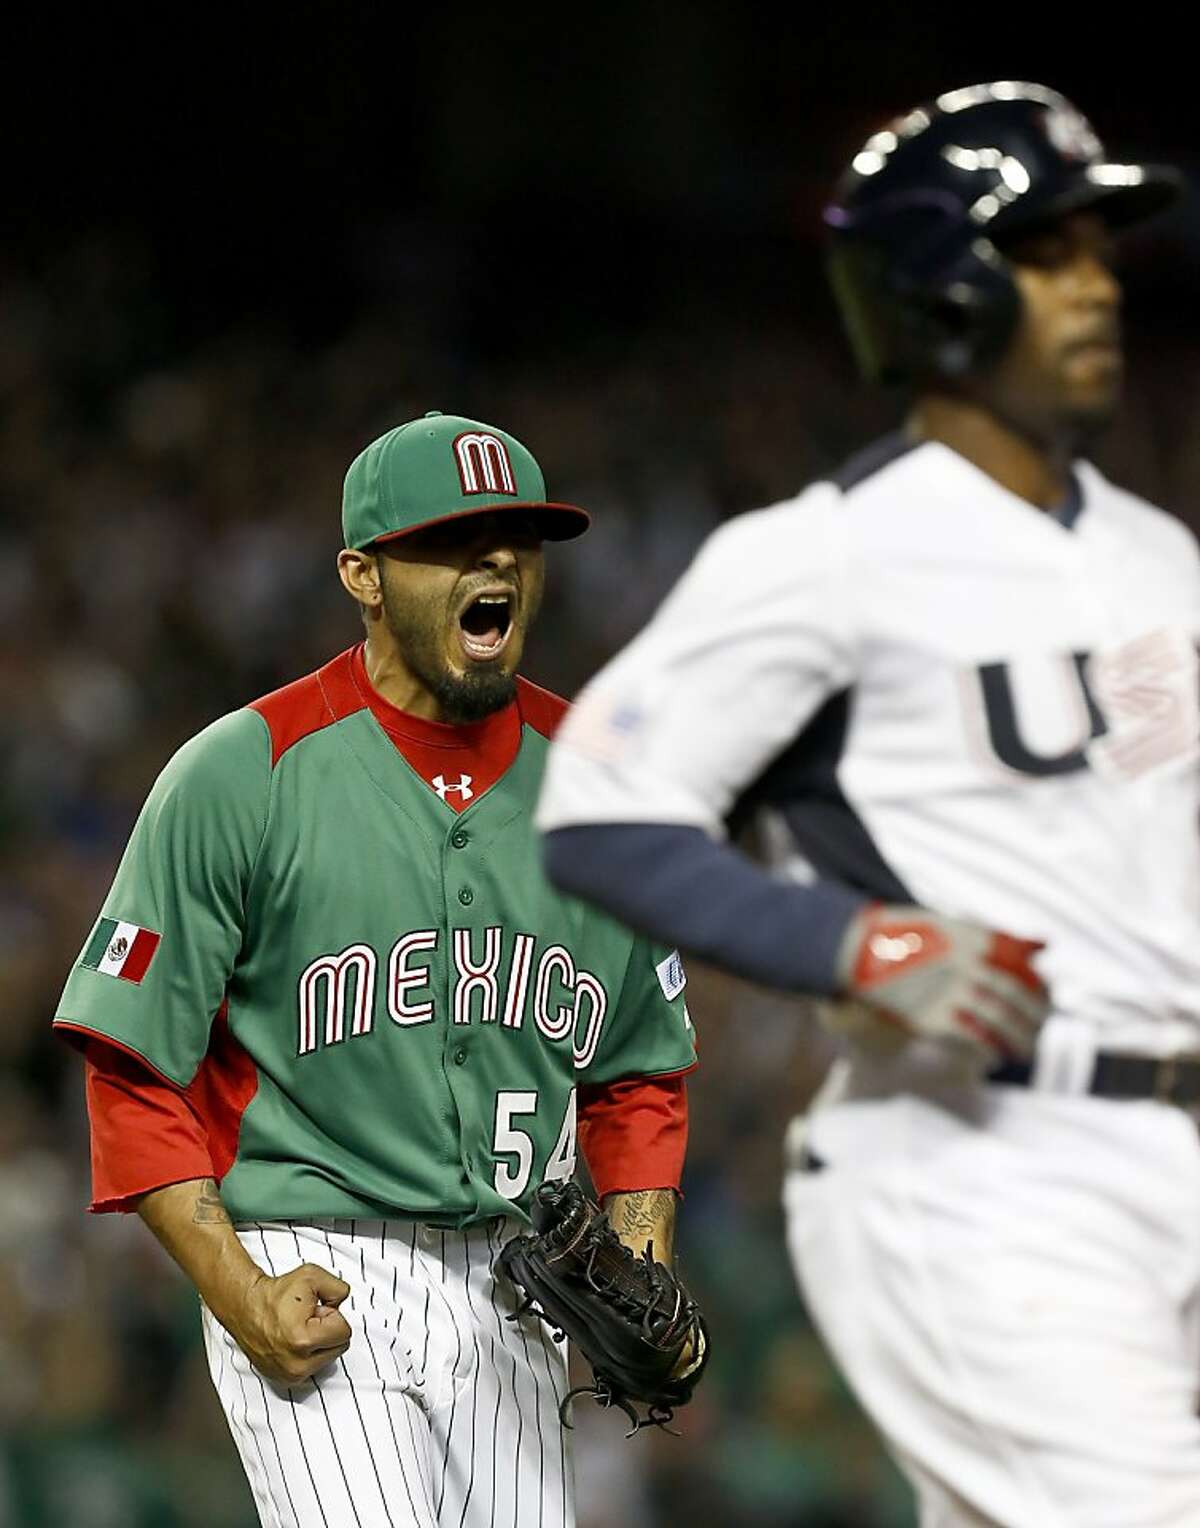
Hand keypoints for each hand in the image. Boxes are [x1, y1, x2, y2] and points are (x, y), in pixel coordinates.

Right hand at [220, 1262, 352, 1384]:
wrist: (247, 1307)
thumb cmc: (276, 1294)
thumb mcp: (313, 1276)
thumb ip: (339, 1289)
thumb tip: (343, 1304)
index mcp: (304, 1341)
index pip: (344, 1332)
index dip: (331, 1314)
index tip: (315, 1309)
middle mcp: (296, 1365)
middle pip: (339, 1347)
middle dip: (327, 1329)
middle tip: (308, 1318)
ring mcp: (290, 1375)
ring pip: (328, 1357)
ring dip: (319, 1341)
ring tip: (300, 1328)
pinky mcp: (286, 1380)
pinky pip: (314, 1367)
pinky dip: (310, 1353)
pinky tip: (295, 1340)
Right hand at [831, 903, 1048, 1063]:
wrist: (859, 950)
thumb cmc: (906, 936)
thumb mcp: (951, 924)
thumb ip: (996, 936)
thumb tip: (1045, 944)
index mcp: (972, 939)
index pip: (1022, 965)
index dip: (1041, 986)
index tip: (1049, 998)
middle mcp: (964, 964)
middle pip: (1014, 995)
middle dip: (1036, 1017)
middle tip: (1041, 1032)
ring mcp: (948, 991)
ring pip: (998, 1020)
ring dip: (1018, 1040)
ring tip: (1025, 1052)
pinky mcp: (930, 1017)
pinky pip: (969, 1038)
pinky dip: (987, 1050)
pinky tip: (994, 1056)